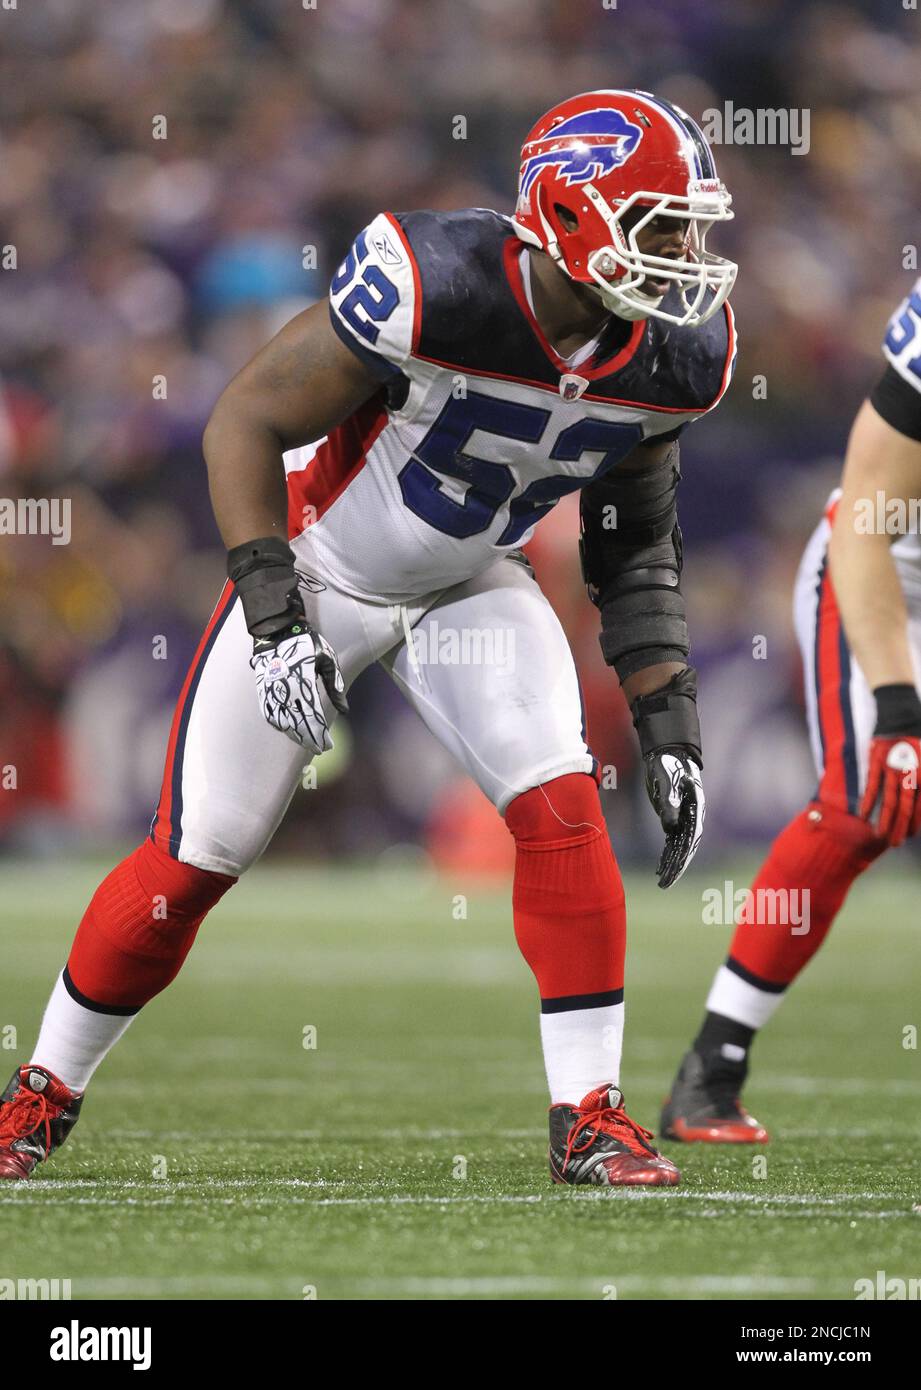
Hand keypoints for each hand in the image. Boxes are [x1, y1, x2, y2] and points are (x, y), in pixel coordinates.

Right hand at [251, 622, 347, 752]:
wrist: (275, 631)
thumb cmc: (306, 643)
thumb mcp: (327, 660)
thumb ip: (335, 685)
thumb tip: (344, 709)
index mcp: (304, 684)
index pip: (314, 718)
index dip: (321, 735)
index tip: (328, 745)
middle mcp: (286, 691)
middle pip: (298, 724)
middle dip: (309, 740)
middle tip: (319, 750)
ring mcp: (272, 692)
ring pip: (283, 722)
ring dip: (295, 735)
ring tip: (306, 743)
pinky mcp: (263, 690)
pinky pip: (270, 714)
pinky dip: (279, 724)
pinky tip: (287, 730)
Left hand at [641, 750, 704, 887]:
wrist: (670, 754)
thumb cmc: (669, 766)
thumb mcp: (667, 783)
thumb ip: (668, 805)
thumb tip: (669, 828)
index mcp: (694, 811)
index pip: (690, 840)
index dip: (682, 859)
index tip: (674, 873)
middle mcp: (692, 818)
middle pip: (686, 849)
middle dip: (676, 868)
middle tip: (664, 885)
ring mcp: (684, 819)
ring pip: (679, 847)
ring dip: (671, 864)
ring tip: (661, 882)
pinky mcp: (674, 818)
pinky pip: (672, 841)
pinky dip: (666, 854)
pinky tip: (660, 867)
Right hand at [860, 684, 920, 846]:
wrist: (900, 715)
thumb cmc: (917, 738)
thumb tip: (920, 794)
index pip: (920, 804)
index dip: (916, 821)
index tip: (911, 835)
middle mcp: (909, 774)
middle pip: (905, 807)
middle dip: (900, 828)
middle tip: (895, 844)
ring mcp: (891, 769)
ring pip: (888, 800)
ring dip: (884, 820)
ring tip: (880, 836)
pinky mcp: (876, 762)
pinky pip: (871, 786)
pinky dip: (867, 801)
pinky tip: (862, 815)